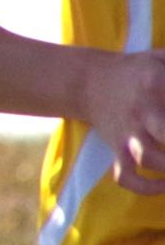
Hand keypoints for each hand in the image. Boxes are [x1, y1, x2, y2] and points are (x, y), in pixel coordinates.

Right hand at [82, 52, 164, 194]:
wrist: (87, 81)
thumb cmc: (138, 71)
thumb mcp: (162, 58)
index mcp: (156, 81)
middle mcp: (142, 109)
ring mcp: (128, 131)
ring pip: (148, 158)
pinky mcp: (117, 148)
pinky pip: (126, 176)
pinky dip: (145, 187)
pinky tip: (164, 185)